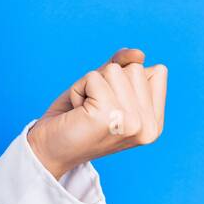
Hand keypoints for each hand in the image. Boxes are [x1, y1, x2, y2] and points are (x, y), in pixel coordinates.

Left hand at [27, 47, 167, 179]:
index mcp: (154, 123)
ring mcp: (132, 122)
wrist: (47, 150)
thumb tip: (138, 53)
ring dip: (90, 86)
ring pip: (114, 70)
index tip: (107, 105)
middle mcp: (149, 126)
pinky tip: (77, 112)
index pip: (156, 72)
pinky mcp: (110, 116)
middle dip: (105, 82)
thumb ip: (123, 66)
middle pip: (135, 68)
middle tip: (92, 110)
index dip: (124, 79)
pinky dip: (78, 89)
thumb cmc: (75, 118)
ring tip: (85, 111)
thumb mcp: (103, 87)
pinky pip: (93, 77)